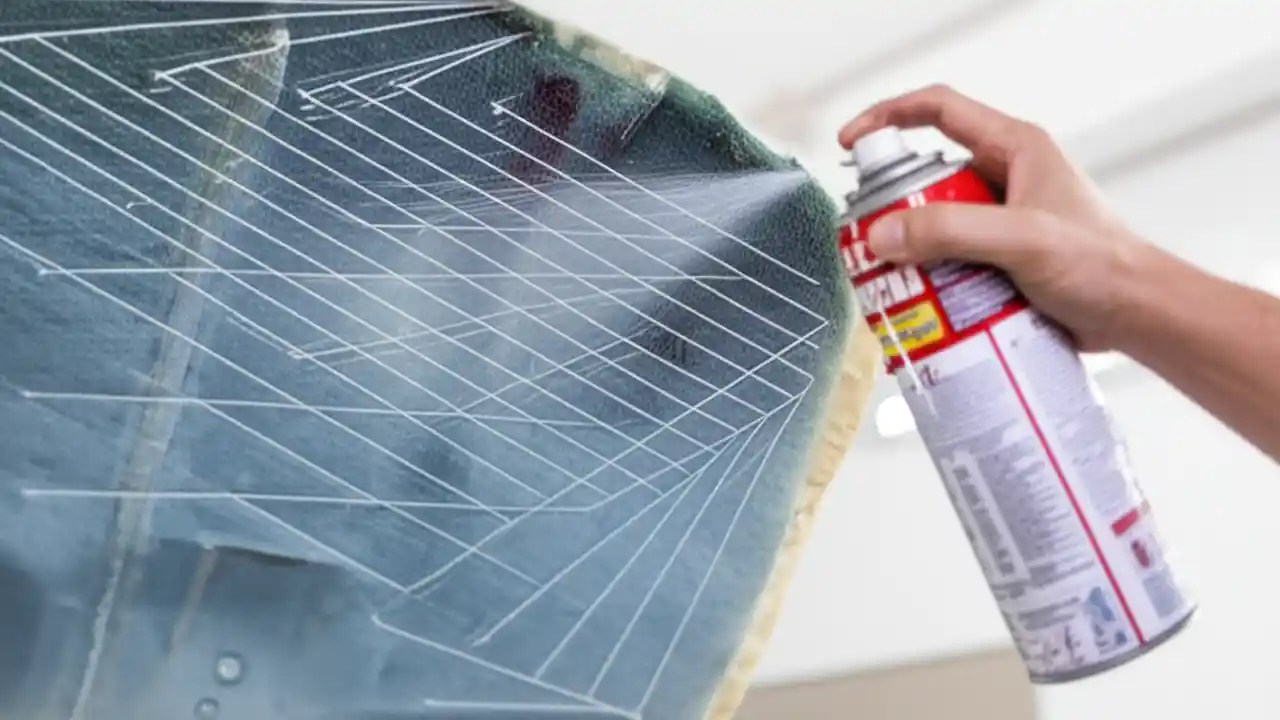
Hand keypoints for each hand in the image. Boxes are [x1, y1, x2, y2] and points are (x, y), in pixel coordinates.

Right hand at [838, 84, 1150, 352]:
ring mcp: (1003, 217)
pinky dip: (931, 275)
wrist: (1137, 313)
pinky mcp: (1002, 255)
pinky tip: (922, 300)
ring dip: (912, 249)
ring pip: (936, 221)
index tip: (851, 143)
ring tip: (894, 277)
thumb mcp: (1023, 239)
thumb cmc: (1101, 265)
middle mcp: (1005, 176)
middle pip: (928, 176)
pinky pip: (951, 257)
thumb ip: (953, 231)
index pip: (939, 110)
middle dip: (894, 206)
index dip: (888, 117)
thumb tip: (883, 233)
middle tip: (870, 237)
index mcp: (1015, 147)